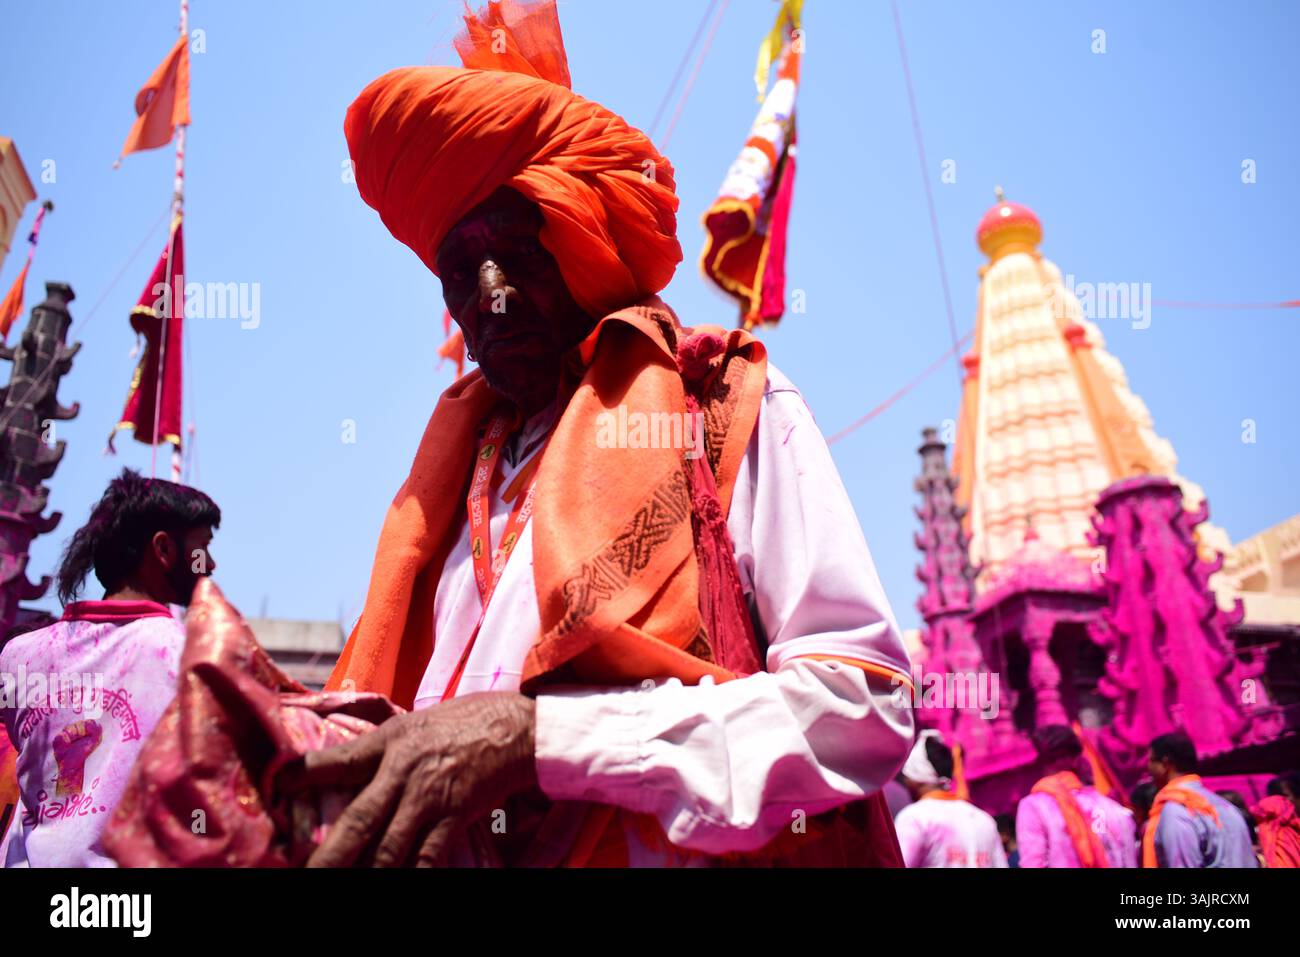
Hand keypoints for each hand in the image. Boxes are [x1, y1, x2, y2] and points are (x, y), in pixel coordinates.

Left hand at [283, 691, 536, 866]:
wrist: (517, 727)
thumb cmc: (466, 722)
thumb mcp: (415, 722)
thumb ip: (383, 745)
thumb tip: (351, 762)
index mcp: (390, 742)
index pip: (338, 759)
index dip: (303, 775)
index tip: (276, 787)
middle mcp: (403, 771)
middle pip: (358, 820)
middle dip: (328, 855)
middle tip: (306, 876)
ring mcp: (430, 797)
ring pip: (389, 848)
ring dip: (367, 872)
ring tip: (347, 886)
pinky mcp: (456, 815)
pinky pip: (428, 857)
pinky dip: (412, 873)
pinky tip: (398, 881)